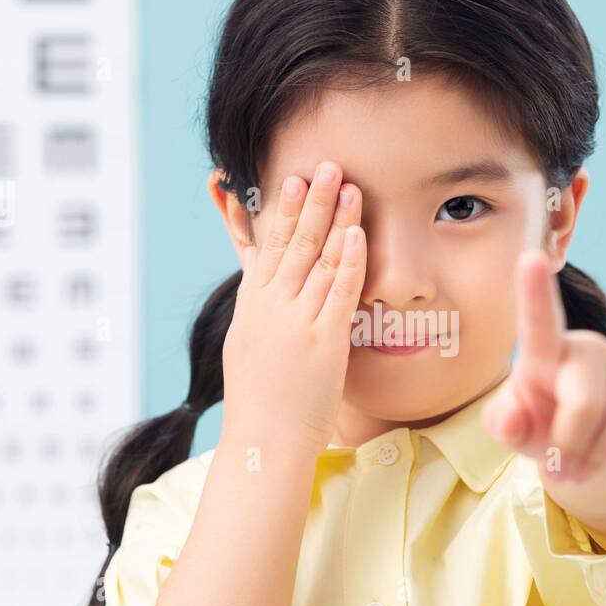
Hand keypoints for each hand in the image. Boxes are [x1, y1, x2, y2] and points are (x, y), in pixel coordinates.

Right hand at [222, 160, 365, 455]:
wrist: (264, 440)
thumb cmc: (261, 397)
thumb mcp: (248, 341)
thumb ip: (258, 303)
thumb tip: (259, 271)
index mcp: (253, 304)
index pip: (267, 245)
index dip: (282, 209)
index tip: (293, 178)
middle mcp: (271, 305)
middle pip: (293, 242)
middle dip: (311, 202)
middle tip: (325, 166)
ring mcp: (296, 320)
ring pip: (317, 258)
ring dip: (335, 220)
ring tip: (348, 185)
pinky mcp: (323, 340)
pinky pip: (338, 292)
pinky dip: (348, 261)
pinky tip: (357, 234)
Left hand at [482, 250, 605, 510]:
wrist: (596, 447)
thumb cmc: (545, 427)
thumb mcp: (519, 430)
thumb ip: (507, 425)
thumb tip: (508, 420)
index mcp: (545, 352)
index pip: (538, 322)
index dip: (533, 292)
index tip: (529, 258)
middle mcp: (588, 349)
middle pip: (586, 403)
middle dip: (572, 447)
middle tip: (561, 472)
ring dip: (597, 460)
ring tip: (583, 466)